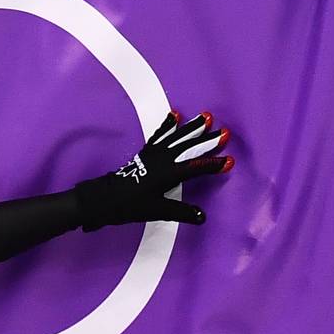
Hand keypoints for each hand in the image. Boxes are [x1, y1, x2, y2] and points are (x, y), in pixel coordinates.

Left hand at [74, 110, 232, 230]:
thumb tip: (202, 218)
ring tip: (206, 116)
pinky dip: (168, 125)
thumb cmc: (130, 206)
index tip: (229, 162)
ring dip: (192, 127)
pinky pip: (159, 135)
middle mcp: (163, 160)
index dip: (213, 165)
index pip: (196, 167)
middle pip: (190, 147)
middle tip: (226, 132)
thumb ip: (181, 212)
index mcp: (169, 174)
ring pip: (177, 137)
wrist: (104, 198)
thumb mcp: (157, 211)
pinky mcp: (145, 153)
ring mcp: (153, 154)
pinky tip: (175, 115)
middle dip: (209, 140)